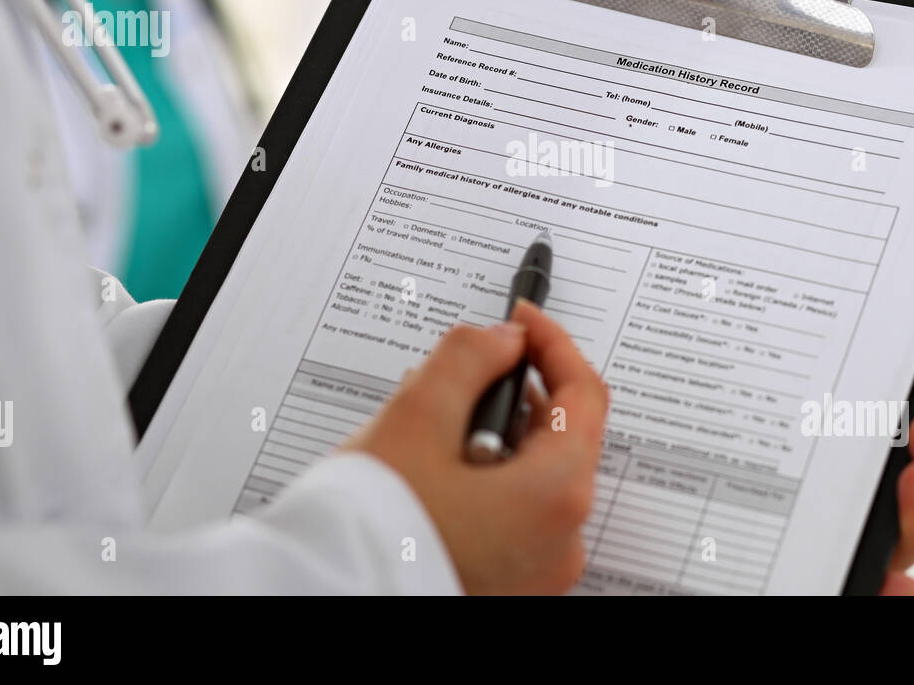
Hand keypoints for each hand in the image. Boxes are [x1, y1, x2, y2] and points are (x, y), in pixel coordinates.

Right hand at [342, 300, 608, 594]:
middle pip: (559, 434)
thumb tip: (500, 339)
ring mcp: (538, 568)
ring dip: (492, 433)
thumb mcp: (416, 417)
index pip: (583, 392)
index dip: (552, 341)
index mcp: (556, 493)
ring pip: (532, 473)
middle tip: (460, 371)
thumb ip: (467, 359)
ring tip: (429, 423)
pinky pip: (513, 512)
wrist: (330, 595)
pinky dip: (485, 477)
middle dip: (512, 389)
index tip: (521, 319)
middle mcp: (562, 538)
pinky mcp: (509, 583)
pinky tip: (432, 468)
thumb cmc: (372, 533)